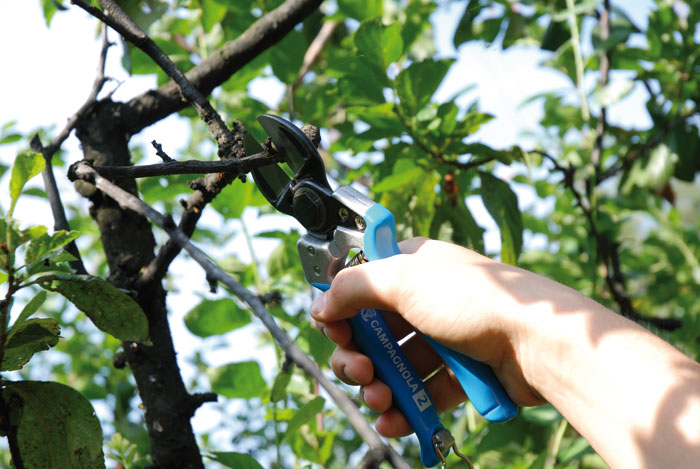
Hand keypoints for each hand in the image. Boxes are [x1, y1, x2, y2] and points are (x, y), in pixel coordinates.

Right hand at [310, 237, 544, 436]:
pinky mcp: (459, 370)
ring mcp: (442, 336)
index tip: (333, 330)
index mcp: (410, 266)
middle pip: (372, 332)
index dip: (340, 310)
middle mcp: (424, 299)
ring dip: (378, 386)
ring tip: (380, 400)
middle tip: (359, 372)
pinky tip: (394, 421)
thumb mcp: (403, 278)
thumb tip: (320, 304)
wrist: (537, 340)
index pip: (360, 286)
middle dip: (357, 357)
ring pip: (394, 366)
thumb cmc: (474, 299)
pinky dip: (405, 407)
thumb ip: (353, 287)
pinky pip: (421, 390)